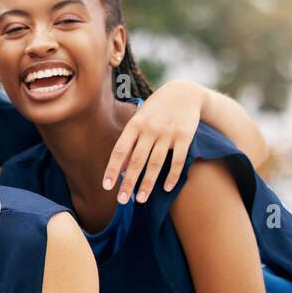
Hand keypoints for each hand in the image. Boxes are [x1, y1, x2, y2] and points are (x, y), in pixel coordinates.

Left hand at [102, 80, 205, 202]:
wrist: (183, 92)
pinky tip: (166, 189)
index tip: (106, 186)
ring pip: (156, 163)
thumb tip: (119, 169)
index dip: (111, 169)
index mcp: (135, 125)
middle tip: (122, 200)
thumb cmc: (156, 111)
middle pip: (137, 160)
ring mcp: (168, 133)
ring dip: (147, 183)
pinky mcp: (185, 136)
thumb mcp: (139, 120)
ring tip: (140, 199)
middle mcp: (150, 129)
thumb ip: (130, 142)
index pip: (120, 150)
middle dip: (128, 182)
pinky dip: (172, 175)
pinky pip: (178, 160)